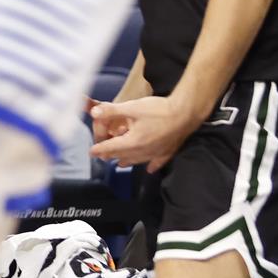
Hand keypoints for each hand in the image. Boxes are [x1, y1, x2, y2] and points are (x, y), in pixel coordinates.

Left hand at [90, 95, 205, 172]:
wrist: (186, 113)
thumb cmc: (160, 110)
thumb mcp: (132, 107)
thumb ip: (111, 111)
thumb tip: (93, 112)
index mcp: (133, 142)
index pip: (111, 147)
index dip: (99, 149)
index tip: (91, 152)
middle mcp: (144, 151)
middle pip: (123, 155)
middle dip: (111, 155)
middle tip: (102, 156)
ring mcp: (157, 153)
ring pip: (138, 160)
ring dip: (127, 161)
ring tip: (120, 163)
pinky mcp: (168, 151)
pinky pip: (157, 162)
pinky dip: (151, 165)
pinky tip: (150, 169)